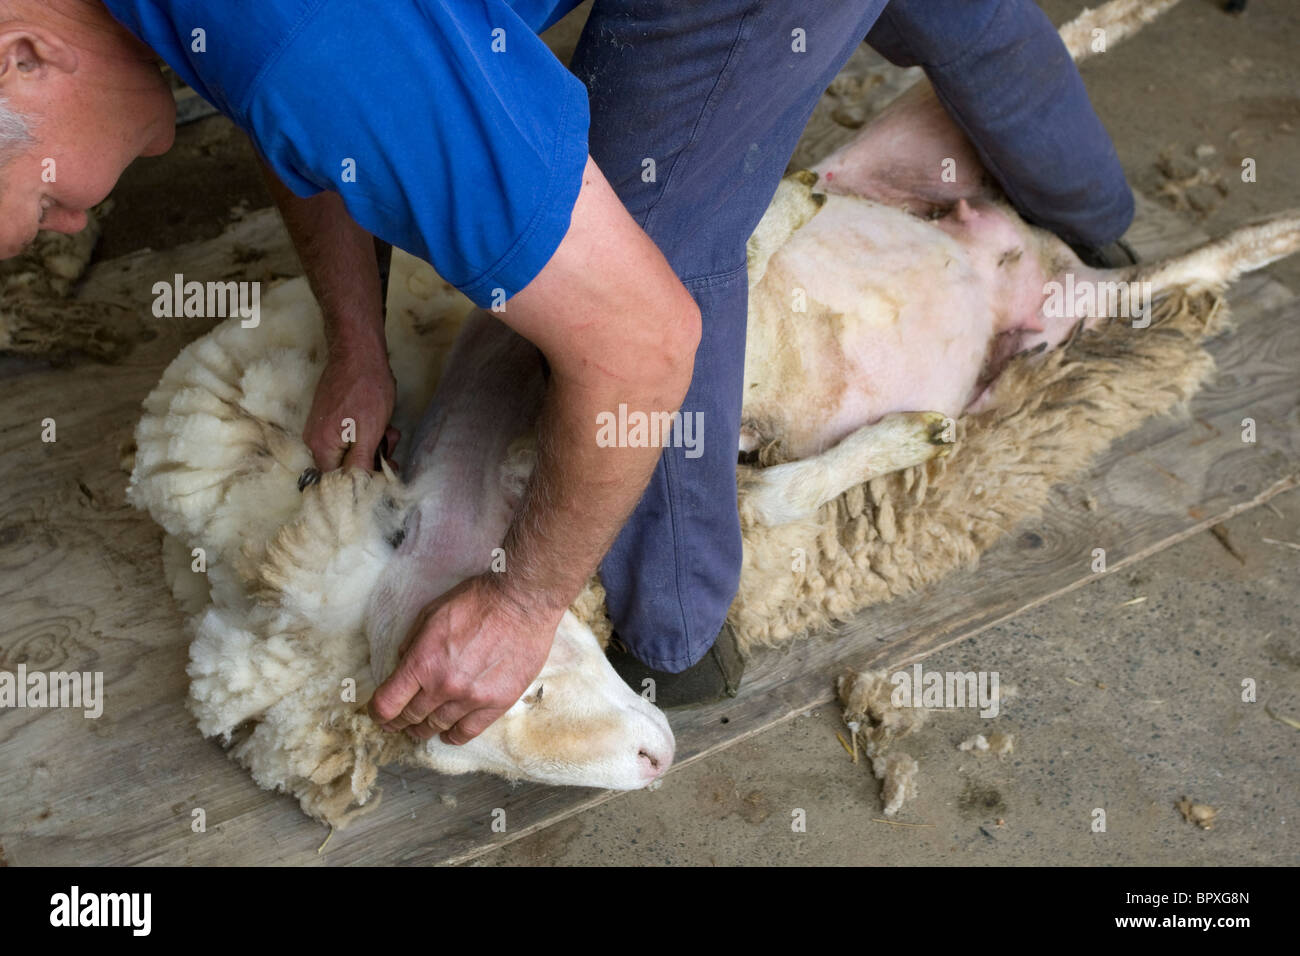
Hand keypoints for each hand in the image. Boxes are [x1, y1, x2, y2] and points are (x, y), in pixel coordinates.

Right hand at [303, 338, 398, 470]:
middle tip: (389, 447)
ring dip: (375, 445)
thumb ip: (360, 464)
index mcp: (321, 448)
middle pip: (345, 467)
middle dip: (373, 460)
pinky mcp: (333, 418)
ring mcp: (323, 428)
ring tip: (389, 431)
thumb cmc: (365, 389)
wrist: (359, 351)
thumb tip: (356, 489)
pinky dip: (369, 433)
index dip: (364, 481)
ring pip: (352, 451)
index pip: (339, 482)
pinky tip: (383, 423)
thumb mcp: (369, 433)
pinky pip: (351, 436)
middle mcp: (316, 440)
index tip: (384, 473)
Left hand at [367, 575, 559, 744]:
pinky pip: (467, 732)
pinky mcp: (496, 704)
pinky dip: (453, 736)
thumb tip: (402, 664)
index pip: (387, 704)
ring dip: (425, 729)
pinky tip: (448, 733)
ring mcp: (471, 698)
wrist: (522, 602)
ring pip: (437, 727)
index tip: (378, 714)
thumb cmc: (477, 601)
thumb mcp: (431, 613)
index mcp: (422, 662)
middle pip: (410, 717)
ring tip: (422, 727)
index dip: (377, 713)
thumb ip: (412, 643)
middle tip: (398, 721)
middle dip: (399, 721)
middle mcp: (443, 686)